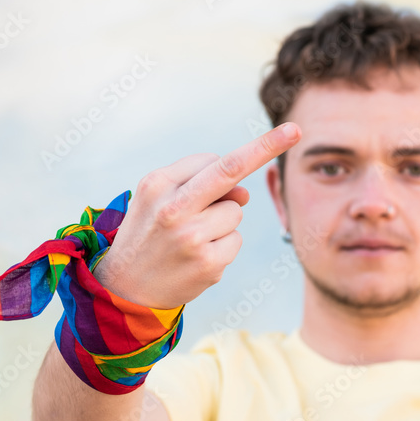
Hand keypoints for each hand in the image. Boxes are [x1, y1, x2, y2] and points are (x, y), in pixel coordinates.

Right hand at [95, 122, 301, 308]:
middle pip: (230, 171)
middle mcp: (174, 208)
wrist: (124, 290)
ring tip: (190, 239)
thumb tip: (245, 194)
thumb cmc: (147, 235)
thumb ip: (197, 185)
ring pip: (236, 212)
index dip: (250, 150)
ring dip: (223, 222)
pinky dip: (223, 247)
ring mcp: (192, 238)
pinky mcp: (209, 264)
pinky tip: (197, 258)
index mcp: (158, 185)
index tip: (286, 131)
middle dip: (266, 147)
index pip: (212, 160)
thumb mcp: (157, 201)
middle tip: (295, 130)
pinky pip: (236, 240)